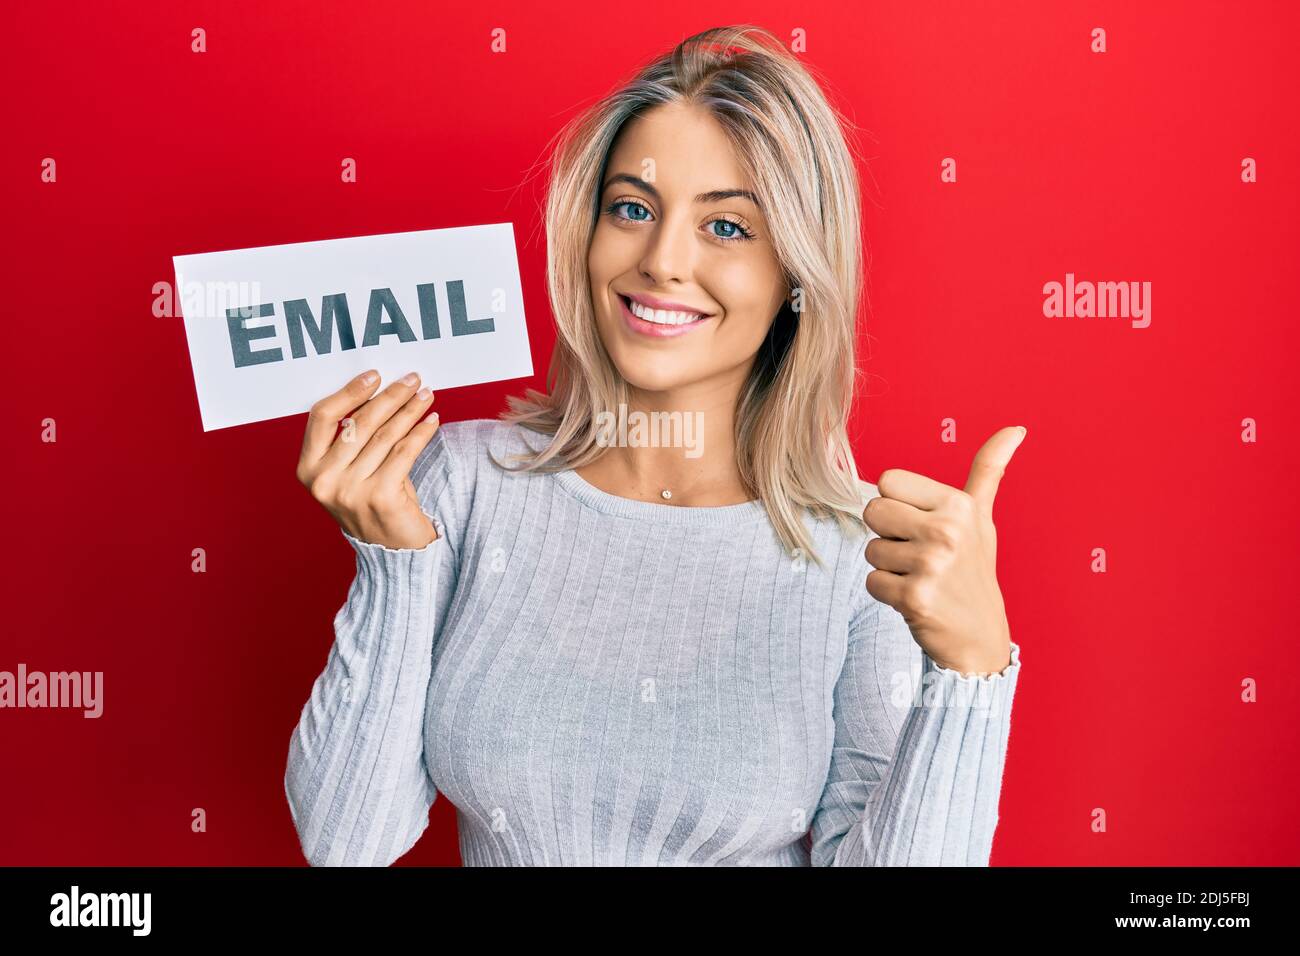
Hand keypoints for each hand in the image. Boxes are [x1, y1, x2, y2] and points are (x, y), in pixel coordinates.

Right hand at [296, 369, 441, 549]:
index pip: (323, 416)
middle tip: (412, 379)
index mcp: (308, 469)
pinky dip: (421, 433)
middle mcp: (324, 481)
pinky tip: (432, 421)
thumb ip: (353, 439)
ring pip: (384, 436)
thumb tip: (379, 392)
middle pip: (358, 422)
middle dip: (390, 396)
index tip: (374, 376)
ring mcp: (349, 491)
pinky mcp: (379, 498)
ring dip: (409, 410)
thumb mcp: (351, 472)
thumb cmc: (373, 505)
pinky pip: (404, 453)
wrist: (393, 555)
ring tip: (426, 395)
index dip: (349, 391)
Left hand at [862, 426, 1026, 675]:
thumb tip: (1016, 428)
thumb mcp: (981, 519)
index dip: (897, 504)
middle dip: (888, 535)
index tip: (921, 525)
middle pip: (873, 511)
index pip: (888, 481)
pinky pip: (872, 582)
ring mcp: (931, 564)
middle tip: (918, 555)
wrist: (980, 637)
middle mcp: (947, 530)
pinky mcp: (915, 597)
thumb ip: (988, 470)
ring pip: (871, 550)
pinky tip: (915, 599)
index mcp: (958, 505)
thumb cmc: (972, 571)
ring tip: (921, 578)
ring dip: (888, 568)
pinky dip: (887, 594)